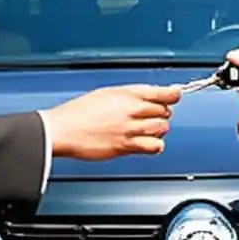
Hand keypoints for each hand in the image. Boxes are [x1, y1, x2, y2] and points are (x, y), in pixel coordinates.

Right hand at [42, 84, 181, 160]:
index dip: (173, 95)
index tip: (175, 96)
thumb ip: (128, 96)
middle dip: (162, 114)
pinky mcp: (126, 146)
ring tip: (149, 129)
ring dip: (159, 129)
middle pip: (165, 111)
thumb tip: (144, 98)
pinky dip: (155, 146)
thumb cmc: (78, 112)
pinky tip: (147, 143)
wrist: (63, 129)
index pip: (163, 93)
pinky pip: (154, 147)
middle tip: (153, 115)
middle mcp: (132, 110)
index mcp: (127, 94)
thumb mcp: (105, 94)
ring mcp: (130, 129)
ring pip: (163, 128)